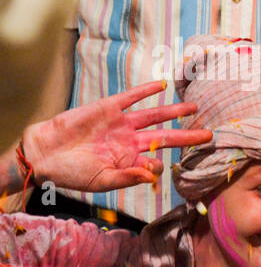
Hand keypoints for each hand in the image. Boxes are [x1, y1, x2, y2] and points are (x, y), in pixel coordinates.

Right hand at [22, 81, 210, 192]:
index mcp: (130, 161)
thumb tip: (153, 173)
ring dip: (174, 111)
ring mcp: (121, 124)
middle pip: (166, 137)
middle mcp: (130, 141)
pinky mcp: (108, 108)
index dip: (163, 165)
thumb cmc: (72, 173)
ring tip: (194, 108)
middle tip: (210, 134)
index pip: (157, 162)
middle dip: (188, 136)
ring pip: (154, 116)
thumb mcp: (102, 181)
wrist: (45, 154)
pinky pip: (131, 97)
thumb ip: (128, 177)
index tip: (166, 168)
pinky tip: (163, 85)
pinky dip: (146, 91)